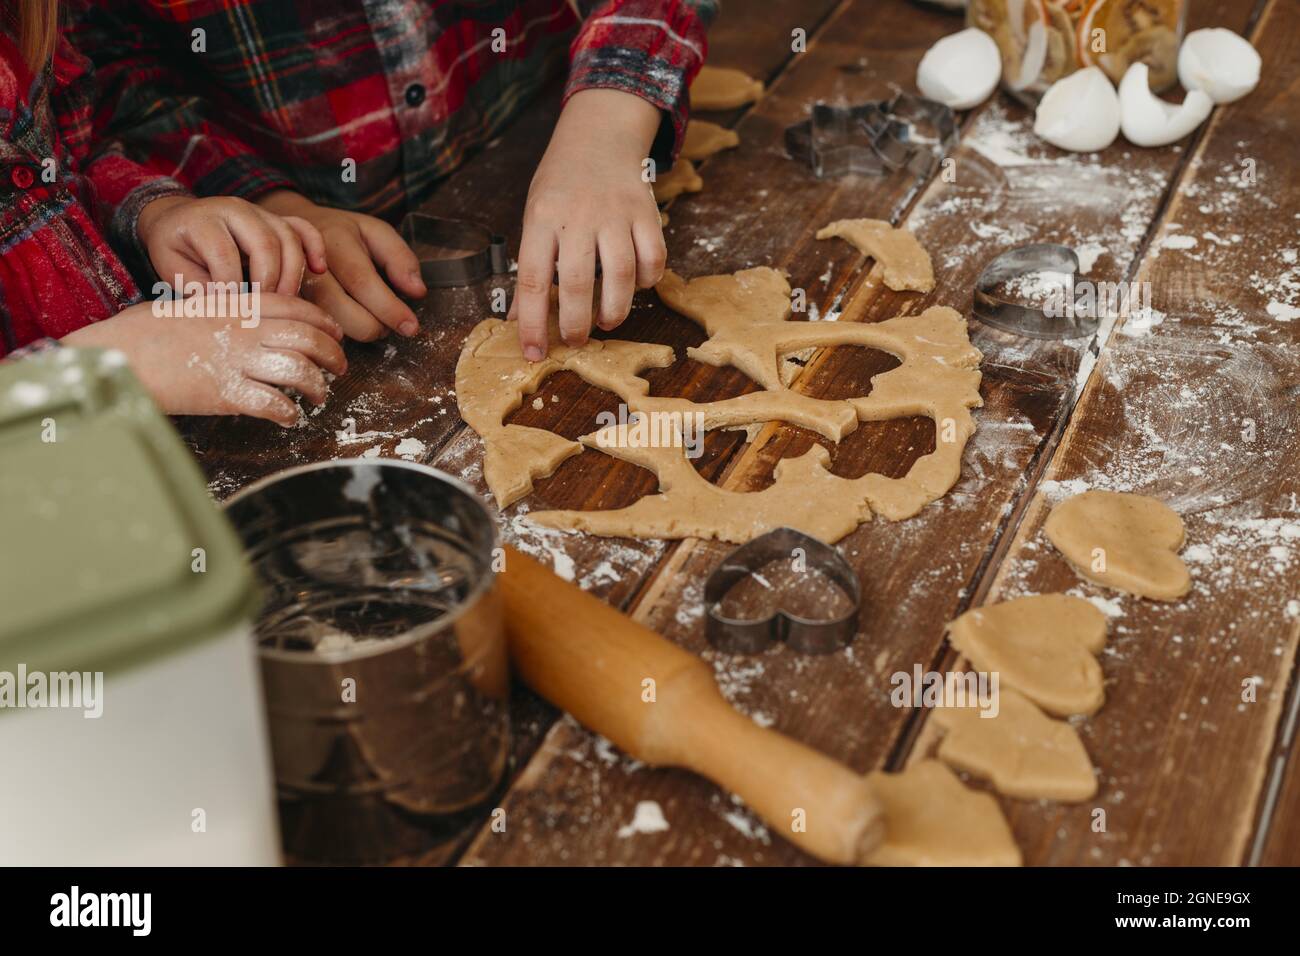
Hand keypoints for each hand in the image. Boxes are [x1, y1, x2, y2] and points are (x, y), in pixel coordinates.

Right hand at [63, 293, 346, 426]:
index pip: (297, 307)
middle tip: (339, 369)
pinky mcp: (225, 393)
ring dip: (318, 387)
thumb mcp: (190, 307)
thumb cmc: (142, 332)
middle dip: (333, 355)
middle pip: (309, 338)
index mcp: (236, 306)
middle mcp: (243, 330)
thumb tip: (246, 321)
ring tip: (319, 397)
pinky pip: (274, 403)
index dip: (324, 322)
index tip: (335, 335)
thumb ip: (224, 311)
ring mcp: (236, 361)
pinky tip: (290, 418)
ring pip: (300, 370)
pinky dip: (289, 413)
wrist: (115, 354)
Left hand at [137, 195, 326, 295]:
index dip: (230, 289)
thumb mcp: (172, 269)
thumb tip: (229, 310)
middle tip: (265, 310)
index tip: (230, 311)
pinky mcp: (277, 219)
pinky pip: (304, 228)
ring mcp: (260, 212)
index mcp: (202, 220)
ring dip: (292, 275)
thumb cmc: (175, 249)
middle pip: (265, 243)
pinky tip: (319, 269)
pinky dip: (315, 248)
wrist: (177, 221)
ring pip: (289, 238)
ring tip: (285, 303)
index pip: (224, 255)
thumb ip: (198, 289)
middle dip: (268, 282)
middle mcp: (234, 209)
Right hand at [257, 190, 426, 340]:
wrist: (293, 231)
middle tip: (390, 322)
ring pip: (328, 327)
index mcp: (333, 242)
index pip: (362, 282)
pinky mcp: (287, 306)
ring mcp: (293, 288)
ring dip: (359, 332)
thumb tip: (417, 291)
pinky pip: (316, 329)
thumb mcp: (375, 231)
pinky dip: (340, 332)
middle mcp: (307, 266)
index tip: (411, 326)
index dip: (389, 308)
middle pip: (342, 312)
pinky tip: (349, 317)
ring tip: (371, 316)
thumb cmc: (340, 233)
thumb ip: (399, 257)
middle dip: (374, 327)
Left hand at [510, 88, 666, 360]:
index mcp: (542, 218)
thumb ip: (530, 265)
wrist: (599, 135)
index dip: (532, 323)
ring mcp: (616, 214)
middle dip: (576, 325)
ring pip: (620, 275)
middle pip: (579, 284)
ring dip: (614, 310)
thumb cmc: (561, 184)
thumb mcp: (534, 216)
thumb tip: (518, 318)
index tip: (532, 352)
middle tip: (575, 341)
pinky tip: (634, 286)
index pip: (533, 280)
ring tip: (606, 321)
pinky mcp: (646, 213)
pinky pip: (653, 259)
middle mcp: (578, 216)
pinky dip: (646, 281)